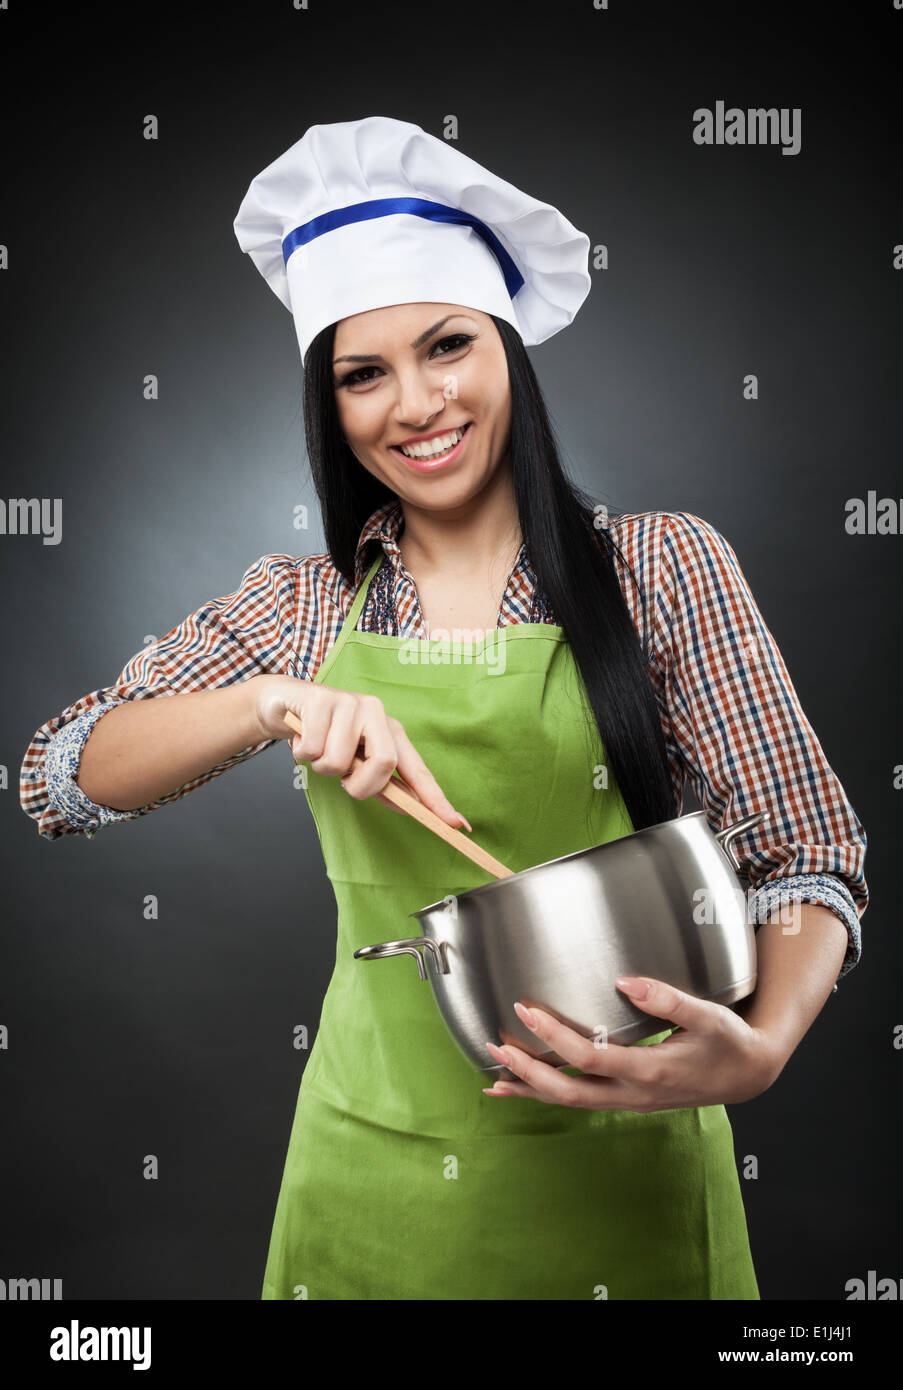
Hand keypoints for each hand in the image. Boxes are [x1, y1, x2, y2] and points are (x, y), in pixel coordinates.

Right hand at [252, 674, 469, 829]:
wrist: (287, 703)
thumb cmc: (326, 735)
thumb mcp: (354, 760)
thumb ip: (379, 782)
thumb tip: (407, 807)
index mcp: (391, 732)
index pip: (417, 770)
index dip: (436, 799)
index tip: (457, 824)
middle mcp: (376, 713)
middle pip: (384, 763)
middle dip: (360, 784)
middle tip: (343, 778)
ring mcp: (351, 703)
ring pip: (339, 762)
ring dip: (322, 766)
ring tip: (318, 749)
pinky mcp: (322, 700)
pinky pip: (313, 749)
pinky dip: (302, 753)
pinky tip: (303, 737)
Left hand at [483, 976, 782, 1110]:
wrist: (747, 1075)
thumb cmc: (728, 1042)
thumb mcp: (707, 1016)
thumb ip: (667, 998)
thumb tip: (625, 981)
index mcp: (649, 1072)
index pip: (589, 1058)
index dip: (554, 1037)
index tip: (526, 1011)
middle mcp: (633, 1093)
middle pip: (568, 1092)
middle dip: (526, 1072)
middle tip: (494, 1047)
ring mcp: (628, 1100)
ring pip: (569, 1102)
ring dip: (531, 1088)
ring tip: (494, 1075)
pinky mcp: (626, 1097)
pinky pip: (579, 1099)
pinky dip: (547, 1094)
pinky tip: (523, 1088)